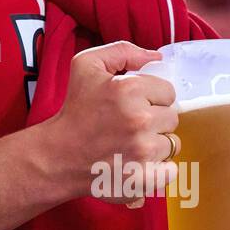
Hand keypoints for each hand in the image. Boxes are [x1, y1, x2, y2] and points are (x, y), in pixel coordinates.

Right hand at [40, 41, 177, 203]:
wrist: (57, 156)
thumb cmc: (75, 110)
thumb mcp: (87, 65)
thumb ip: (122, 51)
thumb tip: (156, 57)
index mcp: (130, 90)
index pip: (169, 92)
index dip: (153, 97)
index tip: (136, 104)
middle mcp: (139, 120)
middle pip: (172, 118)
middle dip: (155, 120)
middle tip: (131, 125)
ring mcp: (142, 152)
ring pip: (171, 144)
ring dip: (156, 144)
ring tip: (132, 144)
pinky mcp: (142, 178)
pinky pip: (171, 171)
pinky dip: (160, 170)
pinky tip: (140, 164)